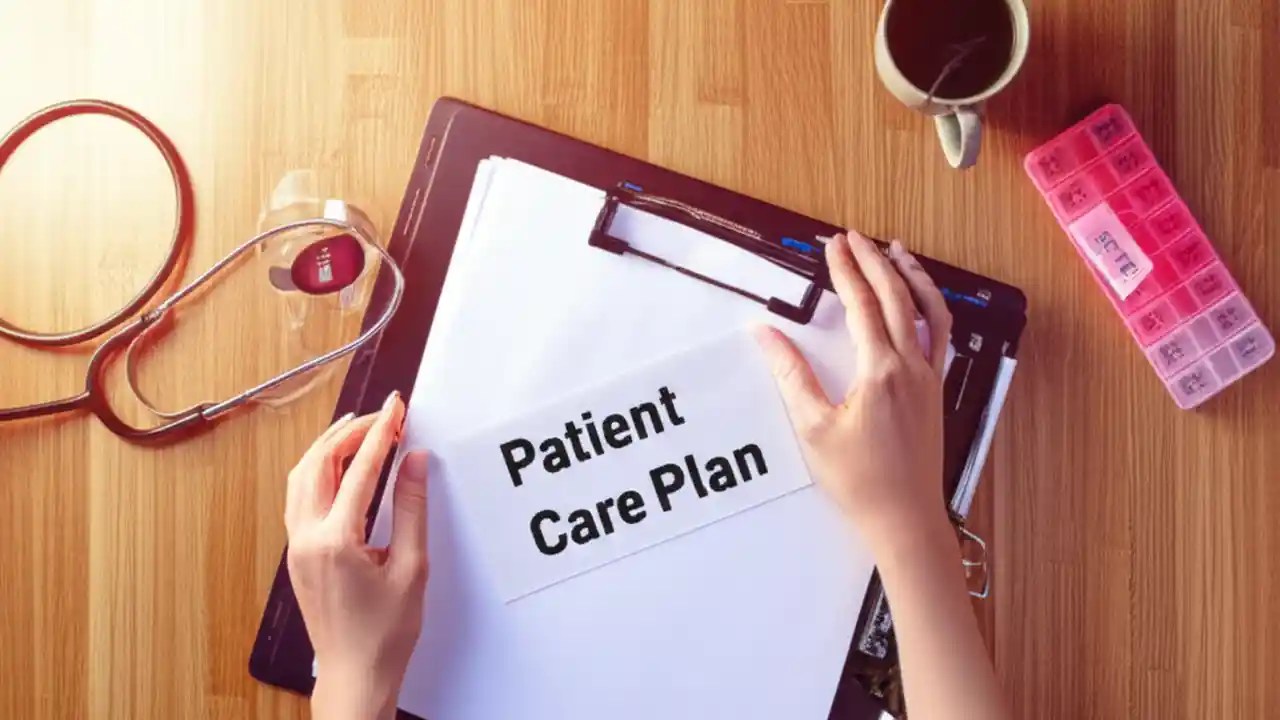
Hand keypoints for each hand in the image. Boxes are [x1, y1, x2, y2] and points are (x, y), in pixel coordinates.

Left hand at [285, 392, 428, 719]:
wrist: (354, 674)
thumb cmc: (384, 634)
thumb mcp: (411, 567)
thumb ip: (411, 508)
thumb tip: (414, 462)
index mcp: (336, 541)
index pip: (360, 469)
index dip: (381, 432)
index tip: (397, 408)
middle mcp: (307, 538)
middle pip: (319, 462)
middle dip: (351, 431)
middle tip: (382, 417)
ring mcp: (296, 546)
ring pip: (302, 476)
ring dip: (330, 448)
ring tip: (360, 432)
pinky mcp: (296, 554)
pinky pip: (299, 497)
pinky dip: (319, 471)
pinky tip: (340, 468)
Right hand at [754, 231, 952, 547]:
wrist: (905, 520)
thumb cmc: (859, 481)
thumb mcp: (814, 429)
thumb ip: (791, 375)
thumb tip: (766, 334)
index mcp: (881, 372)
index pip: (862, 306)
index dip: (846, 271)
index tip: (833, 245)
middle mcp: (912, 367)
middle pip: (897, 298)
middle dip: (874, 262)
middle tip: (853, 238)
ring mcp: (930, 378)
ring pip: (929, 311)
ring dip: (911, 277)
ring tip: (895, 252)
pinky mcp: (936, 392)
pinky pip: (941, 336)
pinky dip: (931, 308)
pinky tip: (918, 301)